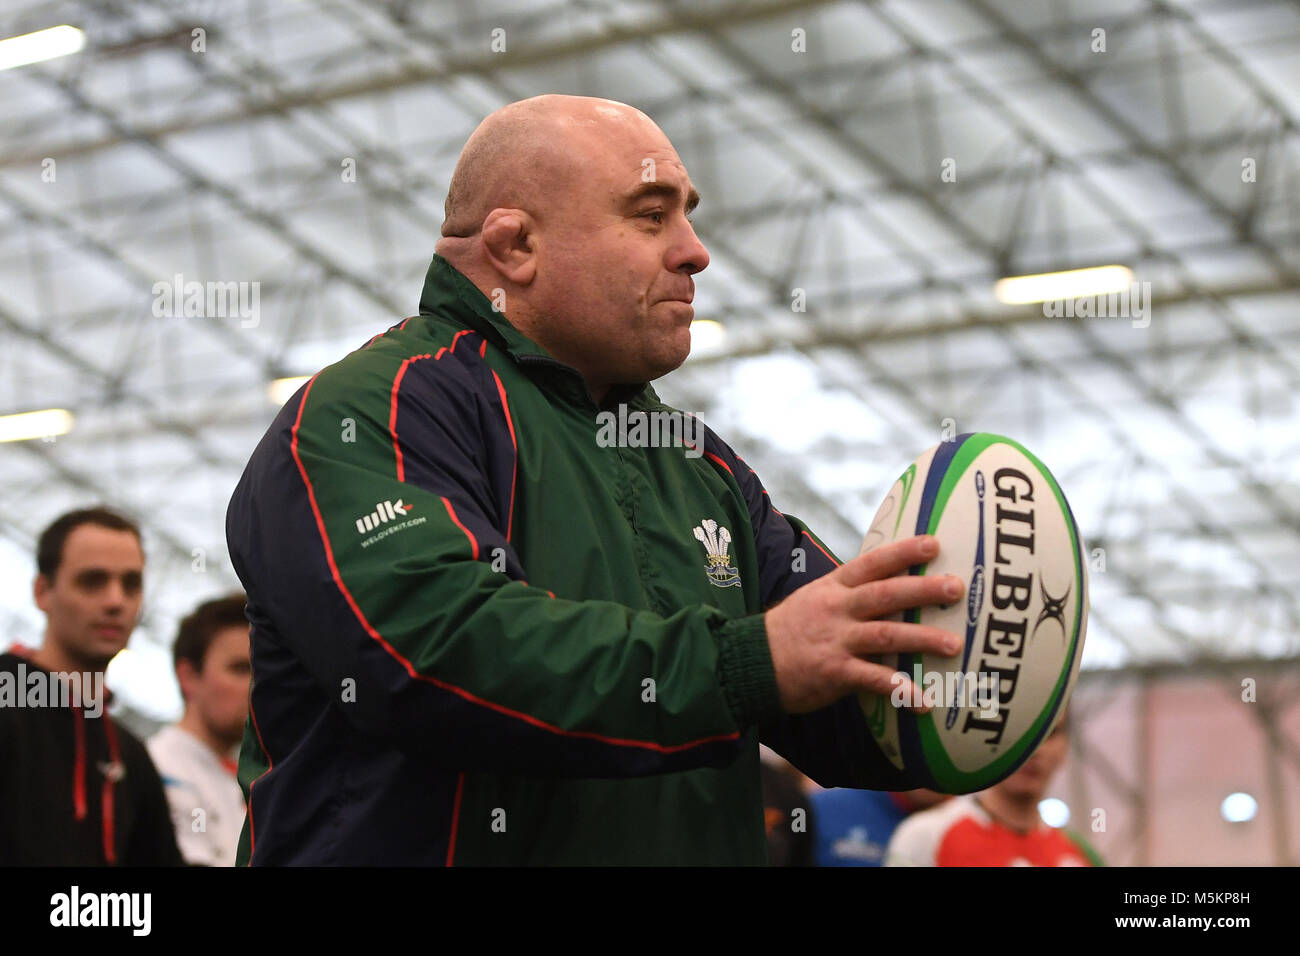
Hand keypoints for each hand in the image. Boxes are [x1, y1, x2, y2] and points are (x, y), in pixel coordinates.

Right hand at [764, 534, 963, 714]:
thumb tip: (887, 584)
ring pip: (886, 634)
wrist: (749, 662)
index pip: (872, 564)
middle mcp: (837, 610)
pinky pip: (873, 681)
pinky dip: (900, 690)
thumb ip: (849, 593)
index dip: (903, 552)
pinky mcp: (835, 672)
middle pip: (886, 594)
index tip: (934, 544)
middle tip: (957, 587)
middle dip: (923, 590)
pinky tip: (924, 701)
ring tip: (954, 645)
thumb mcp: (814, 599)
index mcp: (833, 588)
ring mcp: (837, 640)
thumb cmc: (788, 631)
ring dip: (922, 638)